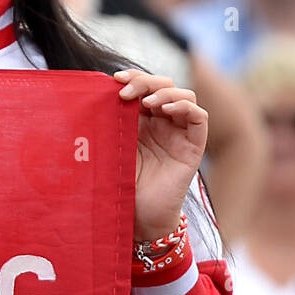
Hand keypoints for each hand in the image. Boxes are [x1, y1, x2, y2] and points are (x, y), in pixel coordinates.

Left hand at [115, 70, 208, 240]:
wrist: (138, 217)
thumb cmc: (123, 186)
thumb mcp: (113, 148)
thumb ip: (111, 123)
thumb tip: (96, 94)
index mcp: (142, 121)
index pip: (145, 87)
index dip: (134, 77)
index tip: (115, 80)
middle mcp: (163, 123)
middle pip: (164, 86)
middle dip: (145, 81)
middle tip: (125, 90)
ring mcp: (180, 133)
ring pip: (184, 96)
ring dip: (165, 92)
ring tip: (145, 103)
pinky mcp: (193, 146)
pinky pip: (198, 118)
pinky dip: (185, 107)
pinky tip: (166, 111)